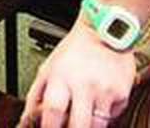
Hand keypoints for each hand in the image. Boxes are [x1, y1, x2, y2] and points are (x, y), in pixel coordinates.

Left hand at [19, 20, 134, 127]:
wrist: (106, 31)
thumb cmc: (75, 50)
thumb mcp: (48, 67)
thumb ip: (36, 95)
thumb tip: (27, 120)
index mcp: (61, 77)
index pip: (53, 111)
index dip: (50, 127)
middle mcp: (84, 84)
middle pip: (78, 125)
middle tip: (69, 127)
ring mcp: (105, 90)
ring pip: (98, 126)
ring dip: (89, 127)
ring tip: (84, 117)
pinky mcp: (122, 94)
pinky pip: (113, 117)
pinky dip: (105, 116)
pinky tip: (100, 103)